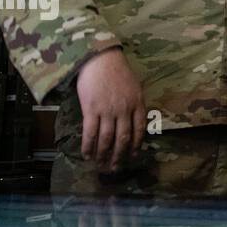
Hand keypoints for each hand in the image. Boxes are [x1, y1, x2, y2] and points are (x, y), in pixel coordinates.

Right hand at [75, 48, 144, 170]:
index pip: (139, 129)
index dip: (136, 145)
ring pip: (107, 139)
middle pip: (123, 138)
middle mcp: (124, 109)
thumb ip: (134, 103)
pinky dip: (88, 147)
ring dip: (103, 155)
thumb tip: (132, 120)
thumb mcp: (134, 86)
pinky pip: (90, 133)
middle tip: (115, 168)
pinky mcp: (91, 110)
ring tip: (100, 164)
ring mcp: (108, 110)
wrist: (100, 58)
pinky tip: (86, 155)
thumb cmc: (117, 70)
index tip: (132, 156)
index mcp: (137, 103)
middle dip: (119, 156)